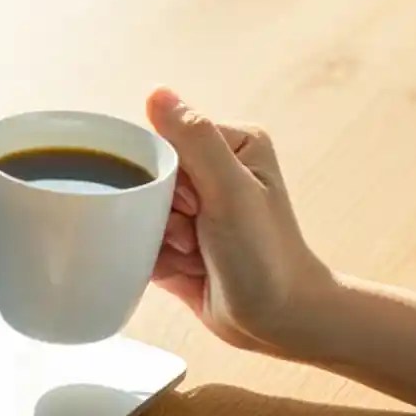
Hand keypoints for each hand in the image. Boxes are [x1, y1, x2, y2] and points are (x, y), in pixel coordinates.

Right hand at [147, 87, 333, 353]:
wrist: (277, 322)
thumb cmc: (266, 256)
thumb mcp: (231, 191)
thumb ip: (194, 140)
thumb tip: (156, 93)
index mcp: (231, 144)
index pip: (165, 142)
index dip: (165, 177)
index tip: (194, 205)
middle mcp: (212, 171)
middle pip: (147, 178)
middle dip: (160, 214)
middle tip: (193, 236)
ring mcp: (194, 209)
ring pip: (138, 212)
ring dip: (156, 239)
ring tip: (194, 256)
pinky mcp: (177, 242)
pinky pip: (138, 240)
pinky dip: (152, 258)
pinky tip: (184, 270)